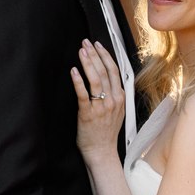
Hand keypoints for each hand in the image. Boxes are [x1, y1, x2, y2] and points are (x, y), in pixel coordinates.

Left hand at [71, 40, 124, 159]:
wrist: (102, 151)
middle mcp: (113, 100)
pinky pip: (83, 94)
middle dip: (95, 54)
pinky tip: (74, 71)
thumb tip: (109, 80)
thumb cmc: (106, 133)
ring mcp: (101, 106)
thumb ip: (115, 95)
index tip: (97, 45)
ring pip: (96, 79)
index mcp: (120, 97)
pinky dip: (78, 81)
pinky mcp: (88, 113)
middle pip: (104, 71)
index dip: (105, 55)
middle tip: (86, 43)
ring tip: (81, 51)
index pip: (114, 70)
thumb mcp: (118, 112)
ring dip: (88, 62)